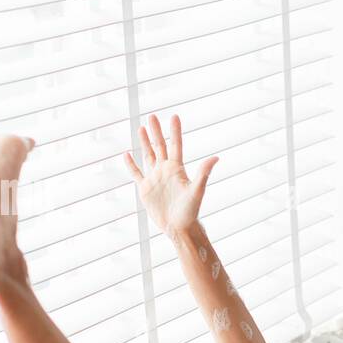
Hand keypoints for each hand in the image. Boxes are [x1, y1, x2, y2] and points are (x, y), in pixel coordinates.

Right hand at [123, 113, 218, 234]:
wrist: (179, 227)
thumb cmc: (191, 211)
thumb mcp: (197, 190)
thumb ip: (203, 173)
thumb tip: (215, 157)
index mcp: (177, 169)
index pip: (176, 145)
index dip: (174, 131)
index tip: (174, 116)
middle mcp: (166, 170)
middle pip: (160, 146)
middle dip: (156, 131)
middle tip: (152, 116)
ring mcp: (155, 178)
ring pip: (148, 156)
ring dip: (145, 142)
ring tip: (142, 128)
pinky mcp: (145, 189)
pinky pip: (136, 173)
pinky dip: (131, 164)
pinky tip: (127, 154)